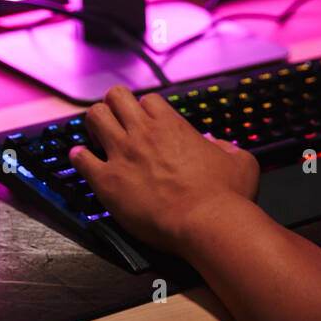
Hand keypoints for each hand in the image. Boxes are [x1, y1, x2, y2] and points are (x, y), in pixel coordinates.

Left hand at [68, 85, 259, 252]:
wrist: (208, 224)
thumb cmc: (226, 197)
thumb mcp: (241, 162)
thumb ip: (226, 147)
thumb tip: (218, 146)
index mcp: (173, 126)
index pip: (148, 100)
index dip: (145, 110)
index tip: (146, 122)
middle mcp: (144, 134)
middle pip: (115, 97)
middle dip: (114, 106)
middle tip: (117, 123)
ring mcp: (123, 155)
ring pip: (95, 118)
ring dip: (95, 124)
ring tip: (98, 137)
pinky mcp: (108, 182)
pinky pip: (81, 160)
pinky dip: (79, 157)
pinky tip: (82, 159)